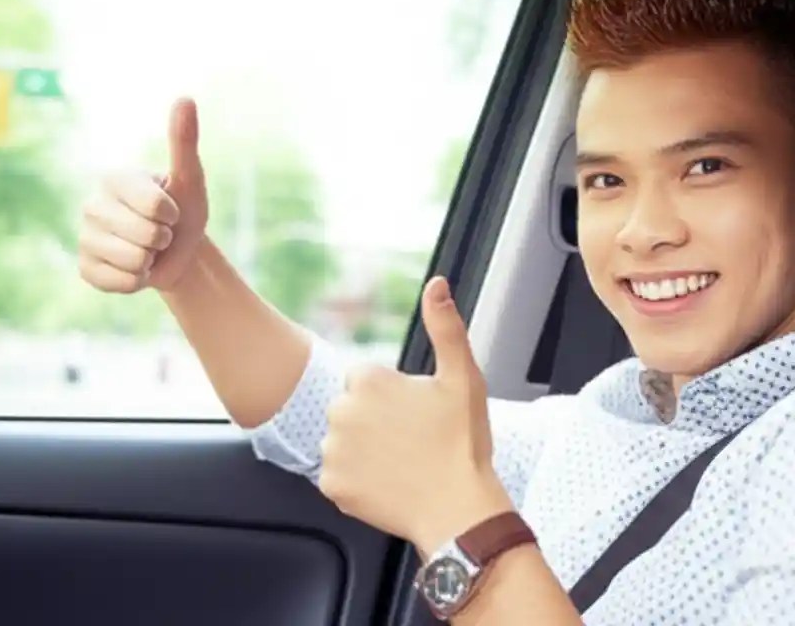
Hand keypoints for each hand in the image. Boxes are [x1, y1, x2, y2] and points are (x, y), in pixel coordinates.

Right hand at [78, 98, 209, 293]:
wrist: (177, 254)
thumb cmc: (183, 210)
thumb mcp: (189, 178)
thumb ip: (184, 141)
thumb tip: (185, 98)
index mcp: (114, 178)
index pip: (155, 205)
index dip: (172, 214)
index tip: (171, 210)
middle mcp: (92, 204)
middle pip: (145, 236)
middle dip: (163, 240)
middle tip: (159, 234)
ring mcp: (85, 237)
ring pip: (132, 260)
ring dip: (150, 261)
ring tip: (147, 250)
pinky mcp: (85, 268)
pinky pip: (119, 282)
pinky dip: (136, 281)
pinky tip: (134, 268)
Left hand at [318, 276, 512, 554]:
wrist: (459, 510)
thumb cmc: (464, 444)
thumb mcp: (462, 378)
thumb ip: (445, 328)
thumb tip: (436, 285)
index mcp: (367, 381)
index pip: (366, 381)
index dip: (392, 398)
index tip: (415, 416)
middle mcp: (340, 412)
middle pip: (351, 409)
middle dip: (373, 421)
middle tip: (410, 440)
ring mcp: (333, 451)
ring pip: (343, 441)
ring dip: (363, 449)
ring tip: (400, 462)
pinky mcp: (331, 485)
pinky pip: (338, 475)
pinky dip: (356, 480)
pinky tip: (386, 482)